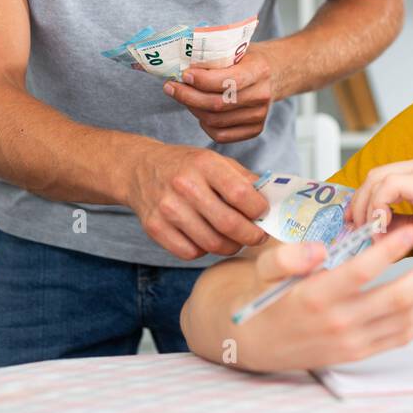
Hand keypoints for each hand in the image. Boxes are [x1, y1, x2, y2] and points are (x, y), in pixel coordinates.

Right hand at [125, 143, 270, 259]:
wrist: (140, 168)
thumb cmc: (185, 166)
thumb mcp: (215, 160)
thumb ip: (244, 179)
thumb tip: (272, 201)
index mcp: (204, 164)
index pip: (241, 194)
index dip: (259, 209)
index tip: (264, 213)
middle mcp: (184, 185)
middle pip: (229, 224)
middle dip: (251, 235)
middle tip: (257, 236)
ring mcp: (167, 208)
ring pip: (212, 243)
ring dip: (231, 246)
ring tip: (235, 239)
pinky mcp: (155, 228)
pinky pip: (190, 252)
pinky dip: (204, 250)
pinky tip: (207, 238)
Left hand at [165, 44, 279, 143]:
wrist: (273, 73)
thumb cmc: (246, 58)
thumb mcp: (235, 49)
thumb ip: (213, 57)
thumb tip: (179, 64)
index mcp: (260, 70)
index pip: (227, 81)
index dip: (201, 80)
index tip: (183, 75)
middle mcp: (262, 95)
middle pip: (217, 104)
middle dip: (188, 96)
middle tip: (171, 88)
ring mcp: (260, 115)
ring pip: (215, 121)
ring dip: (193, 109)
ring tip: (184, 97)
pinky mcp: (255, 129)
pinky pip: (221, 135)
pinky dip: (204, 125)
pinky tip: (199, 111)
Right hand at [234, 223, 412, 372]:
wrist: (253, 342)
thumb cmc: (262, 298)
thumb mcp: (263, 269)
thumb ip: (288, 256)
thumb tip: (318, 248)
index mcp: (315, 295)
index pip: (361, 271)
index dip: (390, 250)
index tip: (412, 229)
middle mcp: (337, 322)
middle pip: (397, 299)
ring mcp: (350, 342)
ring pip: (404, 320)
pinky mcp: (357, 353)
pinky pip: (397, 338)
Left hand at [348, 154, 412, 270]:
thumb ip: (398, 222)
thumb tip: (373, 228)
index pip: (382, 177)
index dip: (363, 199)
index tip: (355, 224)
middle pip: (375, 175)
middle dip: (360, 203)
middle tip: (356, 230)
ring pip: (378, 178)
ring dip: (368, 209)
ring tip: (374, 235)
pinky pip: (388, 186)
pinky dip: (378, 207)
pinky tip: (383, 229)